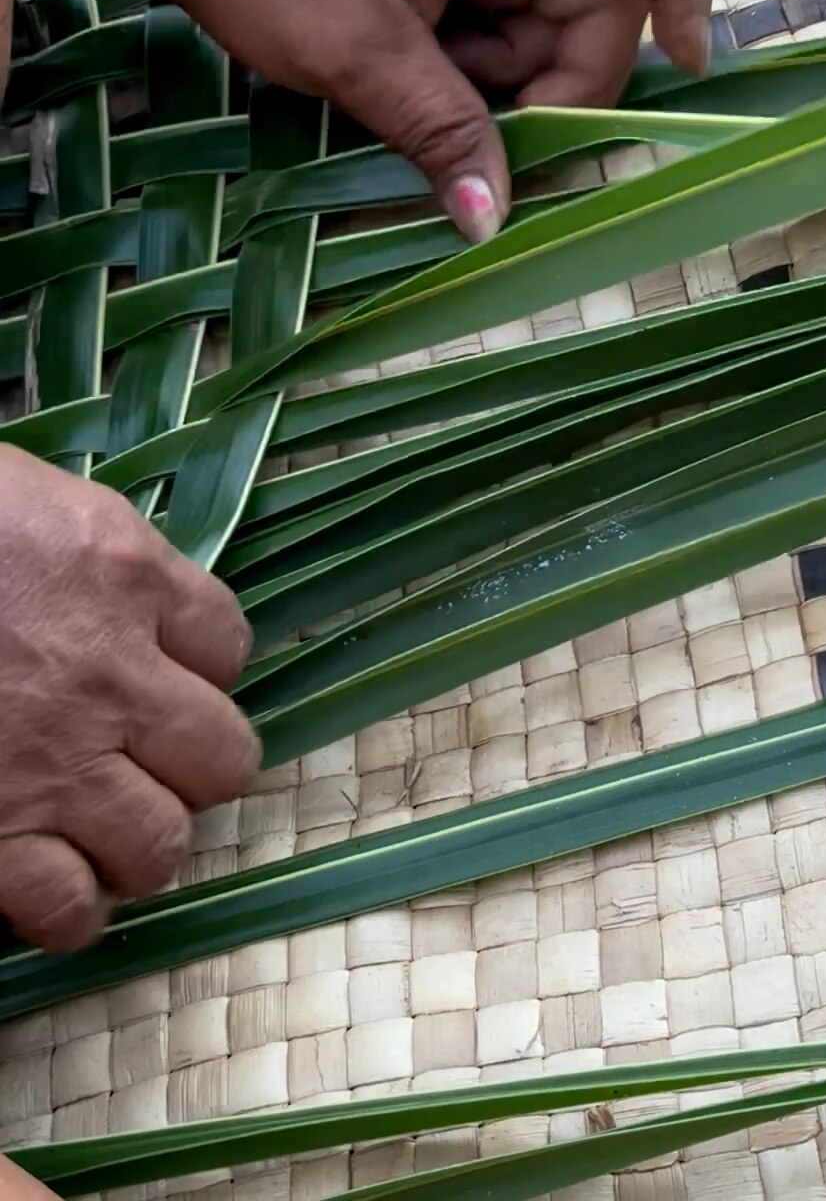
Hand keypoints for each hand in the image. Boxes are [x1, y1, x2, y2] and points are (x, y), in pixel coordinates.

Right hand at [0, 446, 258, 950]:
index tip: (162, 676)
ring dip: (137, 844)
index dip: (198, 668)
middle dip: (191, 769)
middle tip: (144, 763)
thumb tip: (107, 590)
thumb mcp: (24, 496)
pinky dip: (65, 906)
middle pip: (221, 758)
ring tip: (100, 832)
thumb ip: (86, 555)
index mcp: (121, 573)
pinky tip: (45, 883)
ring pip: (159, 844)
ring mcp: (54, 763)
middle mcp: (110, 673)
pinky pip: (67, 905)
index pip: (226, 642)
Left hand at [132, 0, 710, 240]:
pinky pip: (484, 36)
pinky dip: (464, 78)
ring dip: (501, 88)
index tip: (684, 60)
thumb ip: (439, 132)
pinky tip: (408, 93)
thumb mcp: (359, 55)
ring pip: (534, 32)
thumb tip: (494, 219)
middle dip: (558, 81)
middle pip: (590, 5)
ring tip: (422, 104)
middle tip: (498, 136)